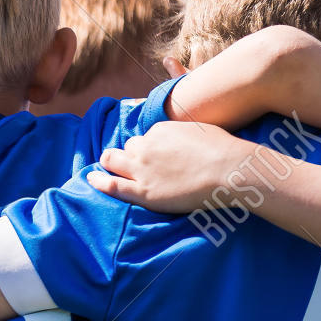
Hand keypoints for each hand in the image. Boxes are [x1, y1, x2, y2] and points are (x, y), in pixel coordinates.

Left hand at [87, 121, 266, 214]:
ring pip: (114, 161)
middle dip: (129, 154)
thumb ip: (182, 132)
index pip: (146, 138)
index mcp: (159, 130)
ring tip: (109, 168)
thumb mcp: (200, 129)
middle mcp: (146, 146)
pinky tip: (91, 179)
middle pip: (128, 148)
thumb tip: (182, 136)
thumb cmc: (223, 149)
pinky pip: (112, 185)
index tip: (157, 155)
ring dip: (111, 163)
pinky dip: (98, 181)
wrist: (229, 170)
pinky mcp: (143, 191)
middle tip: (135, 163)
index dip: (149, 147)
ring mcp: (142, 169)